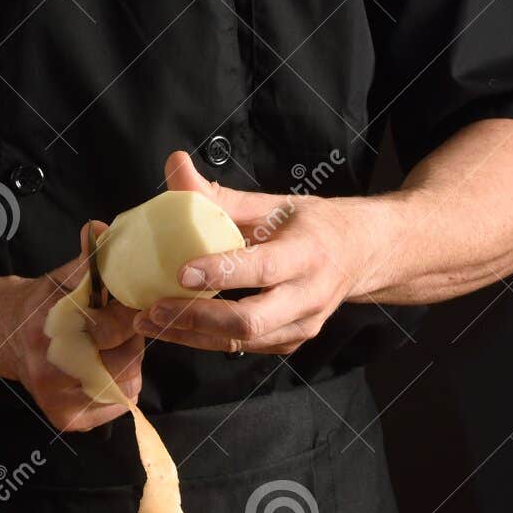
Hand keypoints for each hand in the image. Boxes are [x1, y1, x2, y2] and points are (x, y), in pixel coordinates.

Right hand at [12, 220, 145, 431]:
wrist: (6, 337)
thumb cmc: (43, 304)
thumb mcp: (63, 277)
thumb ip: (89, 257)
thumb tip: (99, 227)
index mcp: (53, 323)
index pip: (116, 323)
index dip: (131, 310)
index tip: (132, 303)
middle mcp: (52, 365)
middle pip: (128, 355)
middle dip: (130, 337)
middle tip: (117, 326)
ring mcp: (58, 397)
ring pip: (127, 382)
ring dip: (128, 363)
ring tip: (109, 348)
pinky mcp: (66, 419)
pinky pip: (118, 404)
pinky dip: (120, 387)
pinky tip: (103, 369)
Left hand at [131, 150, 386, 355]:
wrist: (362, 254)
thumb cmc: (312, 224)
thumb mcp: (274, 203)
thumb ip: (221, 195)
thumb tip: (174, 164)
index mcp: (307, 253)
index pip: (263, 269)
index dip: (222, 272)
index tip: (182, 270)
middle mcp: (309, 296)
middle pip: (251, 322)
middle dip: (197, 318)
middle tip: (153, 308)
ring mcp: (302, 325)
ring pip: (242, 342)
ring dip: (191, 334)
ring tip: (149, 319)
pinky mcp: (290, 341)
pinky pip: (244, 347)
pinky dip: (206, 339)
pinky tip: (175, 326)